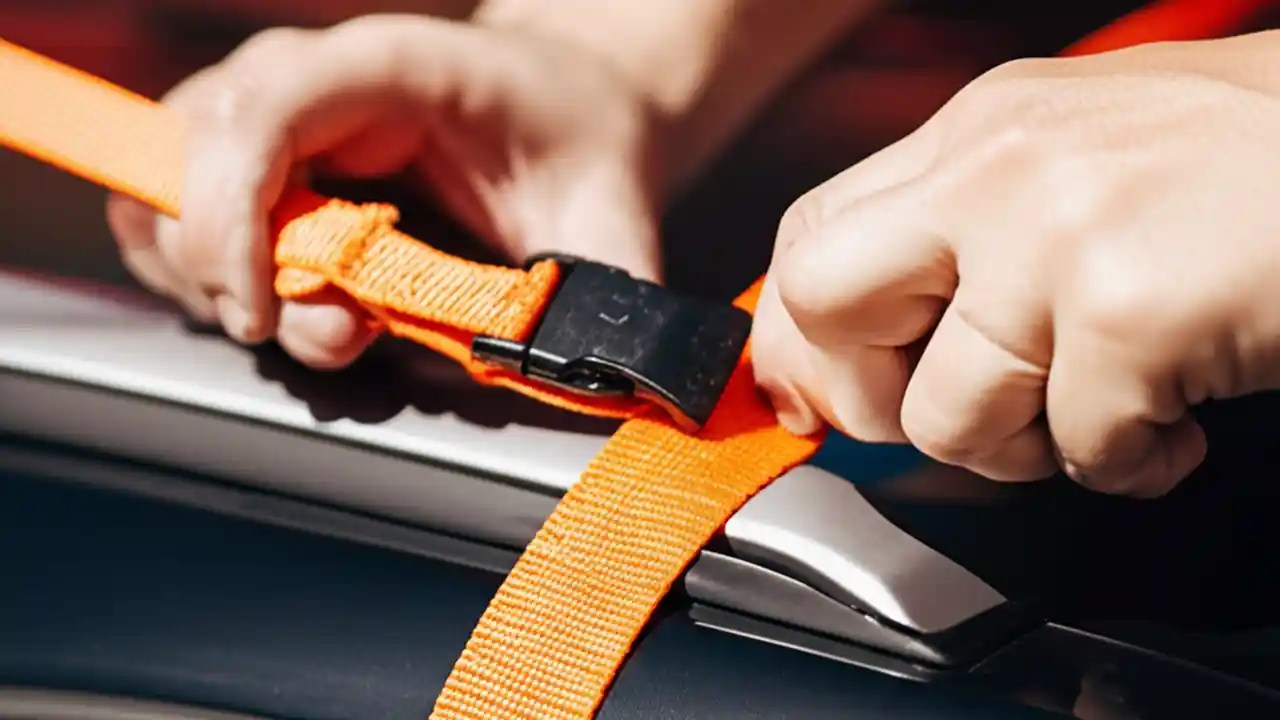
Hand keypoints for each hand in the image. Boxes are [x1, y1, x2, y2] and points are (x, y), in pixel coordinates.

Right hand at [107, 14, 661, 368]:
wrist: (573, 102)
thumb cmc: (584, 142)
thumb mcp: (612, 218)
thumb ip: (604, 294)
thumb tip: (595, 381)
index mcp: (394, 66)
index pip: (264, 113)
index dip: (232, 214)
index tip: (260, 312)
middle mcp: (315, 76)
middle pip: (189, 153)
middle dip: (228, 267)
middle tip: (335, 334)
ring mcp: (280, 109)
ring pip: (165, 183)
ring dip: (217, 278)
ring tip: (331, 323)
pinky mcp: (269, 153)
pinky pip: (184, 206)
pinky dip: (212, 272)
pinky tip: (290, 305)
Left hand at [753, 31, 1279, 496]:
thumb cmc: (1254, 162)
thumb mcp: (1078, 159)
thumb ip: (966, 232)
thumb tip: (869, 336)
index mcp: (976, 132)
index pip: (810, 237)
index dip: (803, 337)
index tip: (827, 396)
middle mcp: (997, 169)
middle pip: (822, 305)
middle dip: (874, 395)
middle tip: (959, 407)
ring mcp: (1058, 234)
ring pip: (947, 417)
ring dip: (1026, 450)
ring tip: (1102, 410)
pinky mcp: (1130, 311)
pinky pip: (1080, 454)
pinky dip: (1135, 464)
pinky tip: (1182, 418)